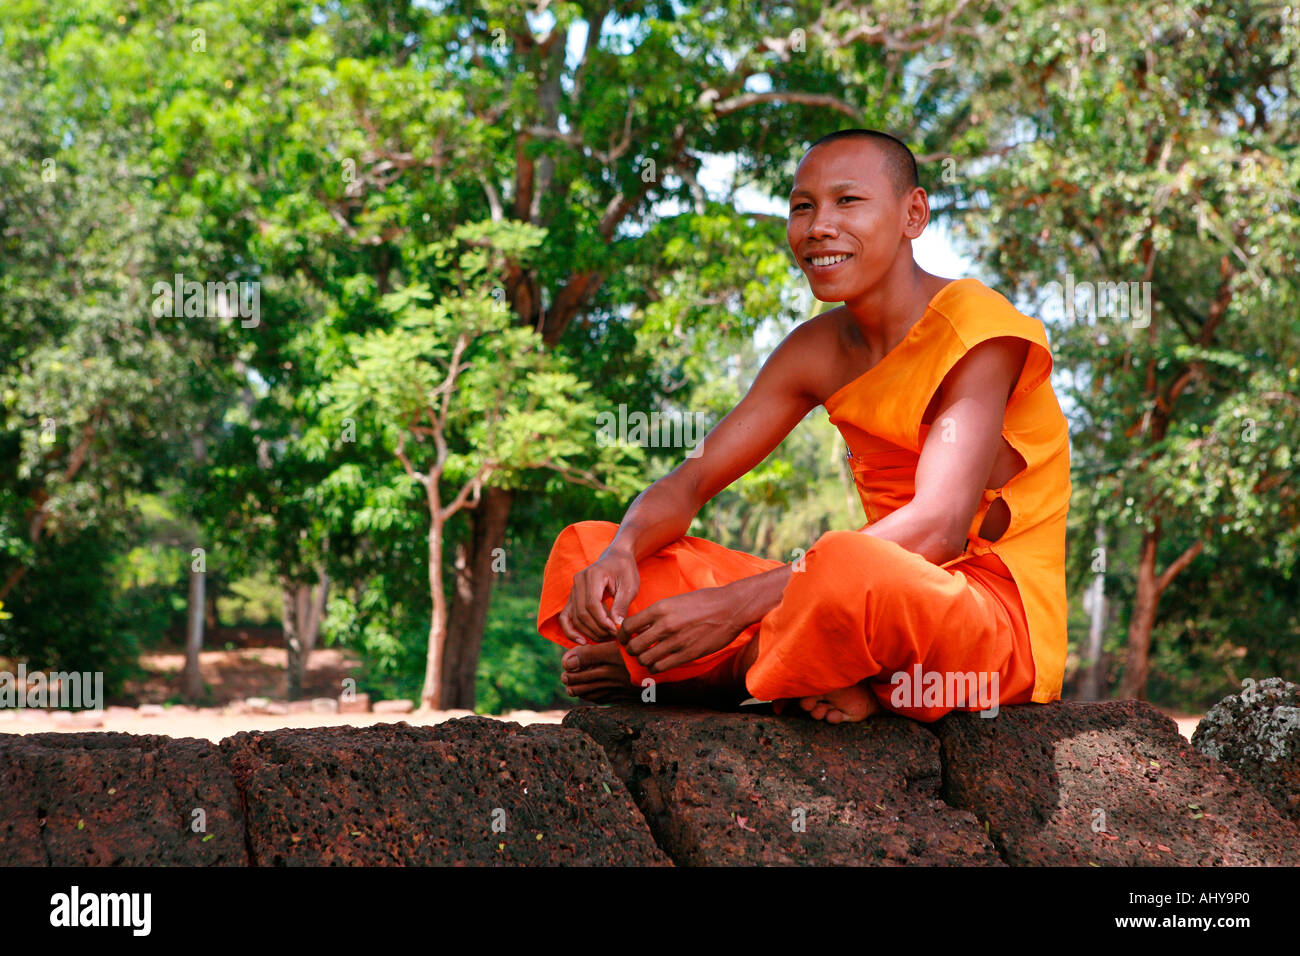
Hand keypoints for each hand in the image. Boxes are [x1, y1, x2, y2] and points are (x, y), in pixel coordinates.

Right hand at [557, 548, 639, 644]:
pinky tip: (582, 641)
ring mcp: (573, 590)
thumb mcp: (630, 586)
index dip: (603, 621)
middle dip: (598, 629)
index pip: (592, 604)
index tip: (617, 631)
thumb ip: (622, 605)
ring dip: (590, 632)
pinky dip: (571, 631)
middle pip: (583, 613)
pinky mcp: (572, 598)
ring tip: (606, 638)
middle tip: (614, 636)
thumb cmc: (625, 570)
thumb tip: (616, 626)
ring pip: (575, 618)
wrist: (616, 558)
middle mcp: (578, 581)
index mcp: (592, 575)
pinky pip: (565, 617)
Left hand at [618, 585, 746, 673]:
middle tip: (635, 650)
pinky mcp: (687, 654)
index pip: (628, 626)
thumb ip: (657, 614)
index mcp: (660, 608)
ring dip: (643, 661)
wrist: (730, 608)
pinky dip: (655, 668)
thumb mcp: (675, 601)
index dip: (622, 635)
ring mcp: (676, 641)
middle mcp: (665, 625)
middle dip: (631, 650)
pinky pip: (661, 667)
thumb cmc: (703, 601)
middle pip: (634, 646)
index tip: (624, 638)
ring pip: (645, 659)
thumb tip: (639, 626)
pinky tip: (658, 665)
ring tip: (647, 659)